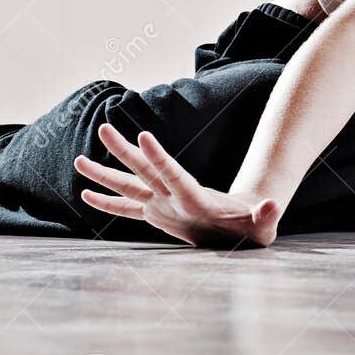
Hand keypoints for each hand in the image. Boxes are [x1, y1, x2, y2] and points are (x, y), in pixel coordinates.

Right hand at [75, 122, 281, 248]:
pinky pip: (128, 208)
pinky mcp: (158, 214)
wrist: (244, 224)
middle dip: (124, 151)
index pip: (174, 173)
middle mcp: (174, 195)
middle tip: (104, 128)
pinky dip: (108, 202)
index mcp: (196, 197)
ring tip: (79, 160)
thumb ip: (267, 214)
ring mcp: (163, 203)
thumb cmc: (255, 226)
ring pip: (129, 184)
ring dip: (105, 174)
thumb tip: (275, 205)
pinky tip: (86, 195)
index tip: (143, 135)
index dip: (160, 157)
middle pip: (144, 170)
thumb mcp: (264, 224)